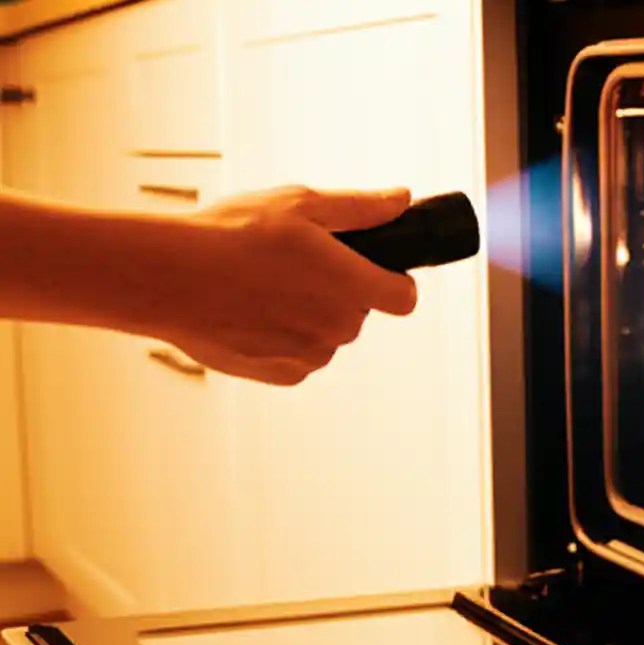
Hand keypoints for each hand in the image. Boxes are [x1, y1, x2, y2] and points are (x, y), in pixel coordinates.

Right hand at [158, 185, 417, 385]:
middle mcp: (338, 327)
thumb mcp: (301, 204)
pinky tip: (250, 313)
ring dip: (307, 316)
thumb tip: (402, 199)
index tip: (370, 270)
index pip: (404, 298)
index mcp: (353, 285)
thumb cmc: (231, 235)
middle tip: (292, 266)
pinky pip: (298, 357)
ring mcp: (310, 355)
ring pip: (325, 335)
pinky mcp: (280, 374)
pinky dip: (281, 340)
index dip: (392, 282)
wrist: (167, 277)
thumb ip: (361, 208)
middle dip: (337, 291)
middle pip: (358, 312)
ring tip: (263, 286)